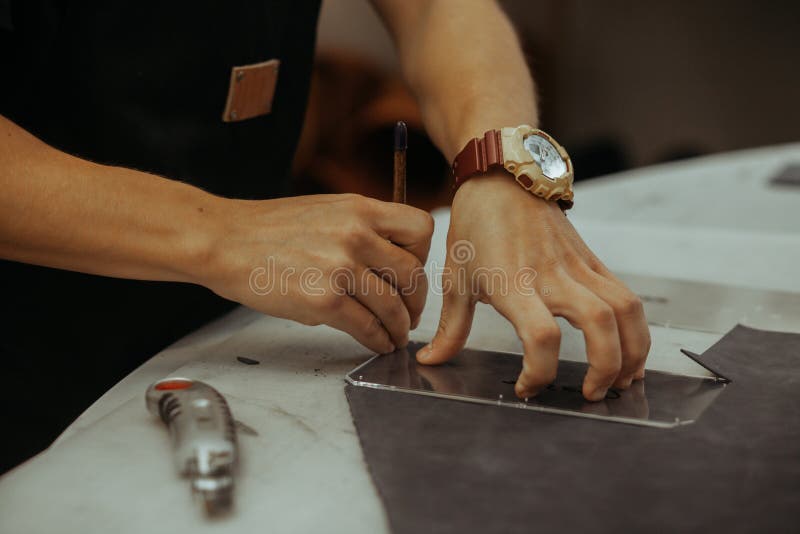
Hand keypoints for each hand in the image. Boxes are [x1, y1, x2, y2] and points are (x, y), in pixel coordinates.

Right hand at [199, 194, 433, 353]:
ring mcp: (341, 267)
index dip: (423, 256)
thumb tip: (391, 261)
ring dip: (400, 327)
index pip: (421, 230)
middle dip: (416, 301)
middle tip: (410, 314)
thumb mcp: (327, 210)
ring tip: (396, 336)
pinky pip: (367, 327)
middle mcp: (357, 234)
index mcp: (360, 209)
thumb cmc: (269, 228)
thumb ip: (362, 228)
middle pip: (414, 274)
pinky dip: (378, 340)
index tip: (411, 272)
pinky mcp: (324, 300)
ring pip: (394, 306)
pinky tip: (377, 343)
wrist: (224, 240)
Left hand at [416, 173, 650, 400]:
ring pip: (625, 310)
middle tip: (590, 395)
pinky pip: (626, 296)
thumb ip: (449, 328)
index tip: (525, 388)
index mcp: (512, 283)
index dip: (539, 373)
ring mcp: (578, 266)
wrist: (502, 178)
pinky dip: (635, 329)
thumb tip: (429, 360)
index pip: (541, 336)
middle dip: (605, 369)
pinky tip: (629, 352)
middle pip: (600, 325)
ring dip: (632, 352)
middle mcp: (552, 275)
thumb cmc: (475, 227)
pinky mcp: (593, 260)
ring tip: (622, 382)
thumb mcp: (455, 279)